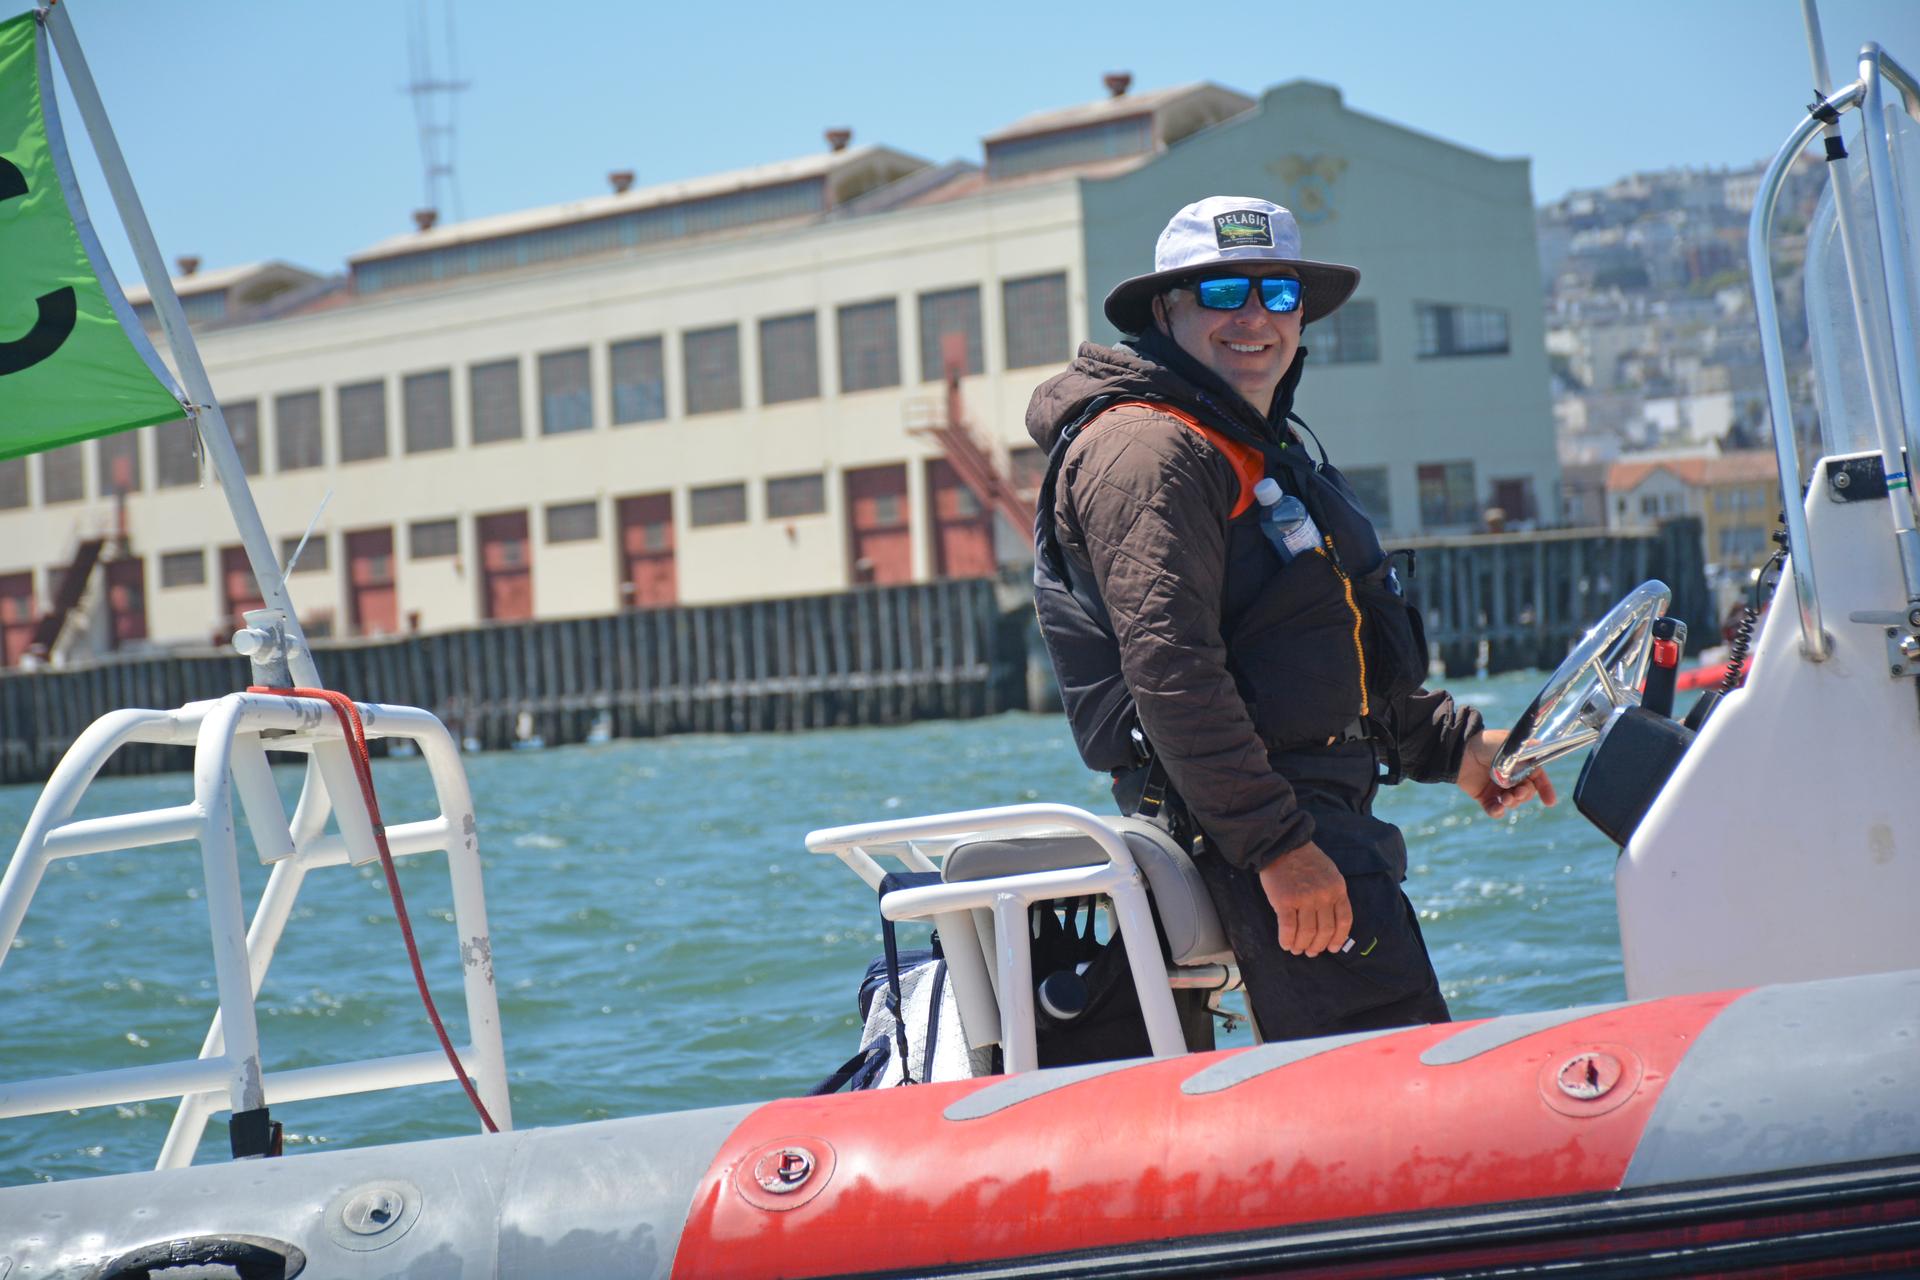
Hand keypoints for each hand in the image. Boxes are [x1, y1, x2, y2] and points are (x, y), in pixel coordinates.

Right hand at [1257, 841, 1351, 956]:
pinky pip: (1288, 928)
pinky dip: (1287, 940)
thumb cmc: (1306, 859)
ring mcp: (1304, 899)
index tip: (1333, 948)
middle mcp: (1324, 896)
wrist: (1282, 845)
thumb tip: (1331, 922)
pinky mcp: (1285, 901)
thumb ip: (1333, 895)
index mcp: (1338, 889)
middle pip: (1325, 931)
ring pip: (1307, 933)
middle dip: (1318, 946)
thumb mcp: (1330, 873)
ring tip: (1297, 949)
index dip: (1339, 939)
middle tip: (1311, 952)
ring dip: (1301, 945)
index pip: (1344, 921)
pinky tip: (1285, 944)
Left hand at [1458, 729, 1557, 816]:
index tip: (1549, 801)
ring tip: (1506, 798)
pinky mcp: (1484, 796)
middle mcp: (1511, 777)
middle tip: (1518, 792)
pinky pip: (1494, 809)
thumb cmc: (1485, 743)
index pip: (1538, 778)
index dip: (1545, 789)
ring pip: (1513, 802)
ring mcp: (1498, 788)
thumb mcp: (1508, 743)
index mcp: (1520, 764)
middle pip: (1527, 792)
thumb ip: (1525, 748)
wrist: (1460, 752)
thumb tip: (1541, 745)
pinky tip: (1498, 809)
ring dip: (1513, 802)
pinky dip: (1497, 811)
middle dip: (1525, 795)